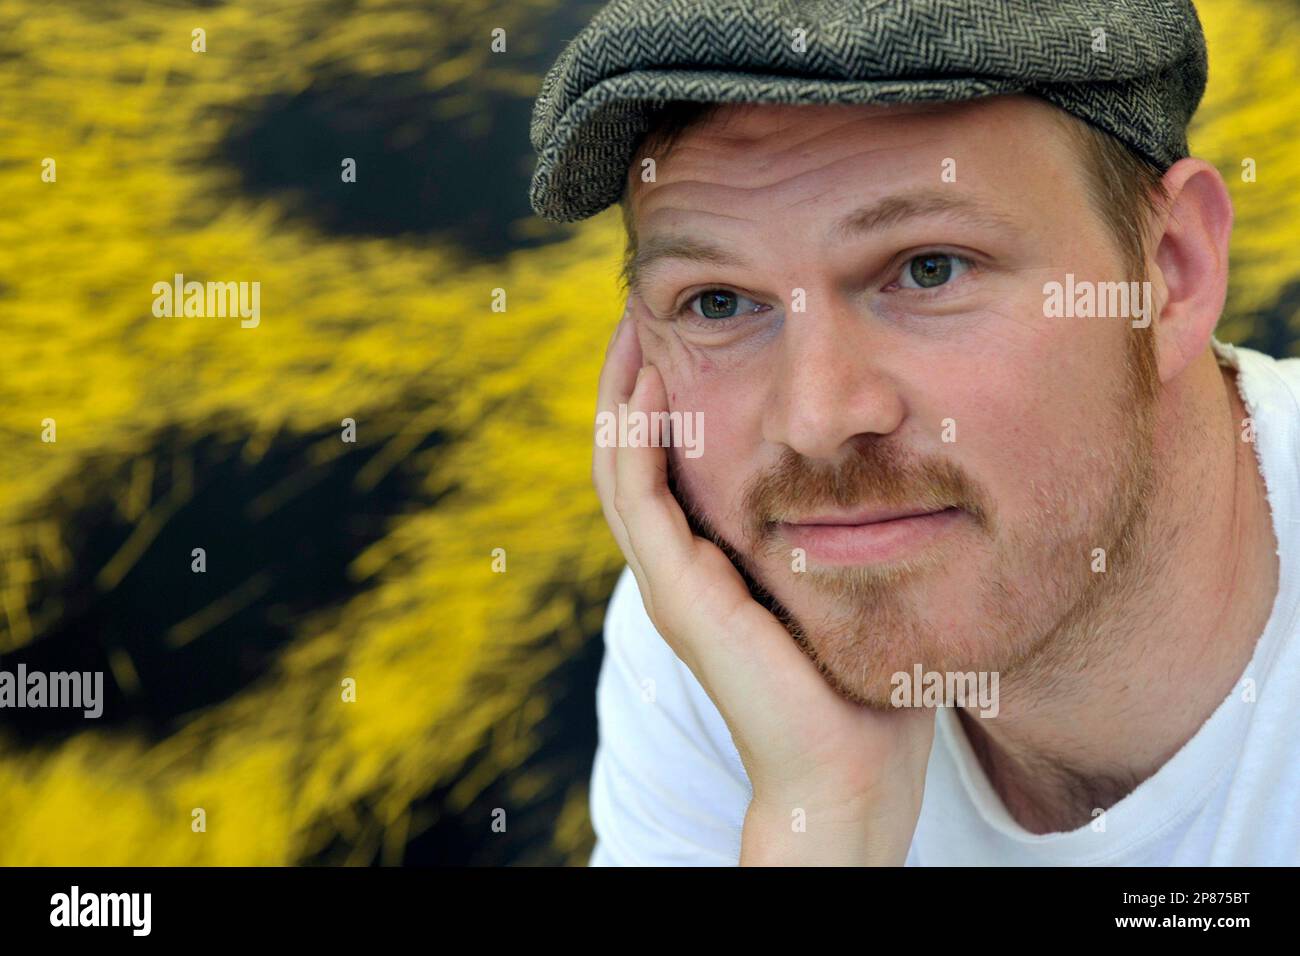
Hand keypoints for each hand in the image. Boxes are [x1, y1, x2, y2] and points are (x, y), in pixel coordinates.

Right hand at [593, 297, 936, 865]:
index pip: (668, 462)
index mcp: (712, 565)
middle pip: (631, 453)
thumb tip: (899, 472)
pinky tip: (652, 379)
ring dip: (622, 392)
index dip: (666, 397)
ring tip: (635, 322)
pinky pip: (639, 495)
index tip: (686, 329)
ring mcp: (671, 581)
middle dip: (632, 379)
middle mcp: (679, 568)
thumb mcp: (851, 584)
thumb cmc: (863, 687)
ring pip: (620, 464)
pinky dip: (636, 434)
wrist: (848, 775)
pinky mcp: (678, 593)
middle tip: (642, 306)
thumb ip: (851, 531)